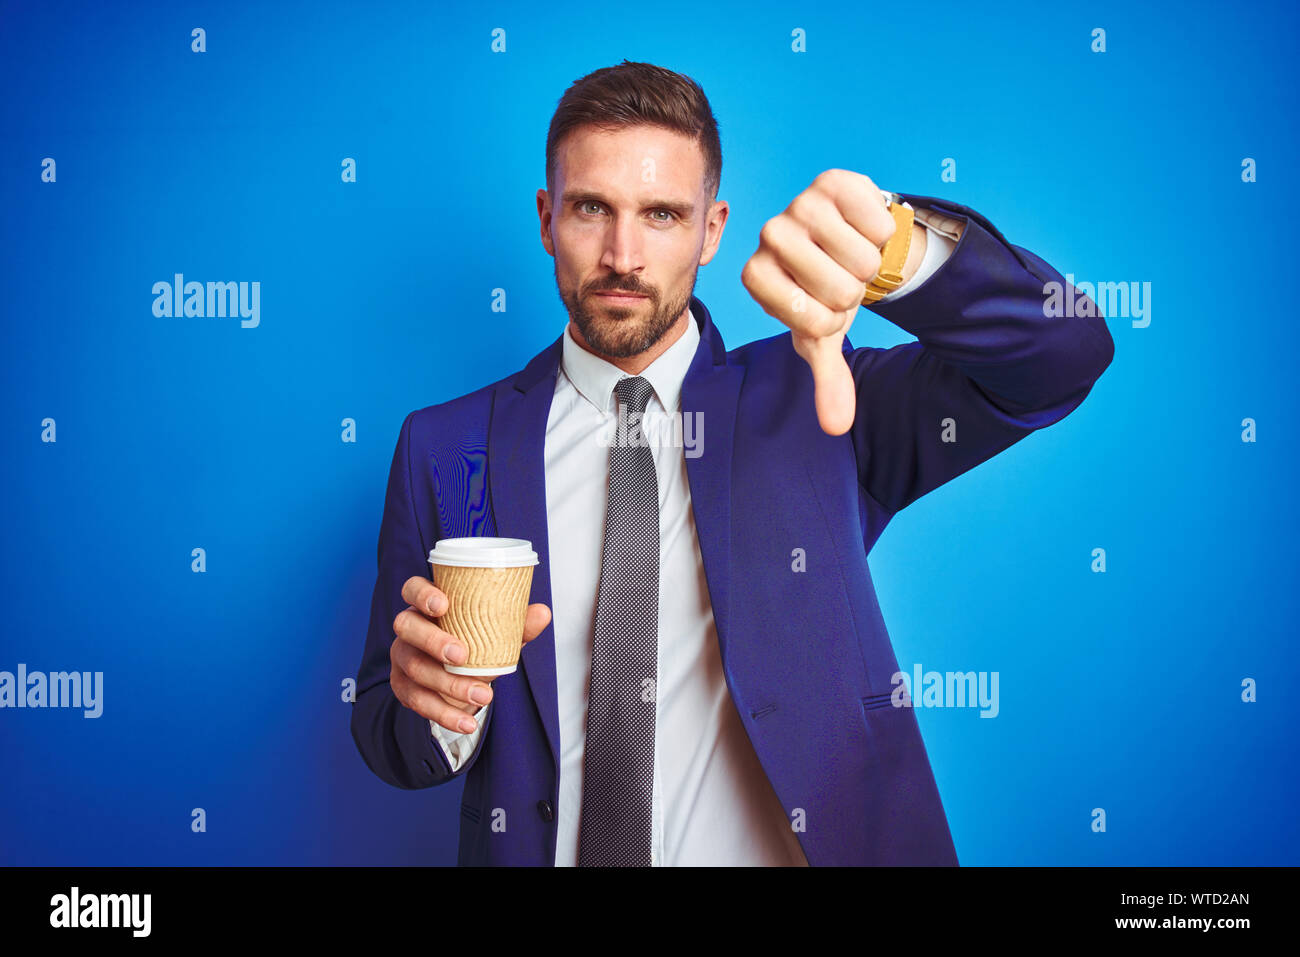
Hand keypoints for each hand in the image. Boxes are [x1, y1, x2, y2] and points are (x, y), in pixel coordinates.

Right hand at [390, 575, 551, 735]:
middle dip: (433, 641)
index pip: (412, 589)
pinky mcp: (402, 687)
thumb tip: (543, 613)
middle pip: (407, 627)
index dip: (422, 594)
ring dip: (449, 684)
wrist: (460, 680)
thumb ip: (516, 624)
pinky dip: (444, 714)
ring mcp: (402, 658)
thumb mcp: (495, 634)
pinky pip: (418, 701)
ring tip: (483, 696)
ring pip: (415, 668)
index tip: (442, 605)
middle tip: (462, 655)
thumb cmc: (475, 644)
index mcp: (428, 606)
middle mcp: (409, 628)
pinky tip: (467, 724)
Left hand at [740, 169, 902, 435]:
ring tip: (849, 255)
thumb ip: (828, 379)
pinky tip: (861, 228)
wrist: (848, 242)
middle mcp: (770, 235)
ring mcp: (799, 204)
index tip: (821, 307)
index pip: (810, 319)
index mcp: (756, 276)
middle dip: (853, 293)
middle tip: (840, 279)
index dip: (830, 320)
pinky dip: (881, 232)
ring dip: (868, 263)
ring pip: (861, 257)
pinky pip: (876, 221)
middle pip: (840, 289)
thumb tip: (836, 426)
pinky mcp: (832, 181)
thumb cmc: (826, 292)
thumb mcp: (824, 336)